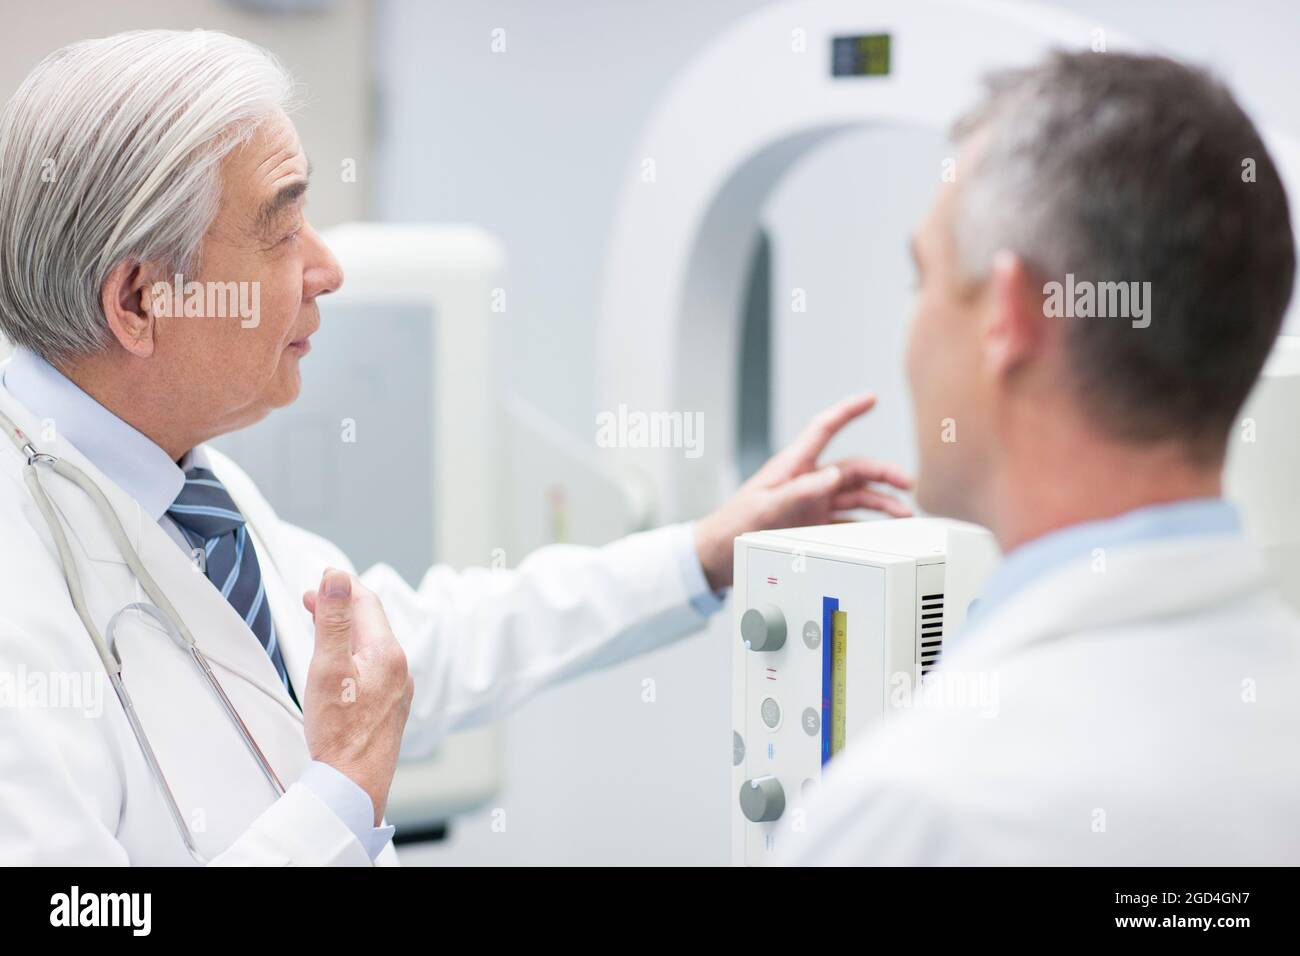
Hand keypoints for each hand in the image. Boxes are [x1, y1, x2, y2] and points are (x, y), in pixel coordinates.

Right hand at [301, 568, 412, 825]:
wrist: (354, 785)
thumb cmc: (340, 733)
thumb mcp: (328, 667)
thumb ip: (333, 620)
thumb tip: (337, 578)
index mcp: (388, 652)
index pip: (366, 602)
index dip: (341, 587)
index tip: (319, 581)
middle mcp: (400, 668)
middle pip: (371, 622)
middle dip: (343, 607)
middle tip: (312, 602)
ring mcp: (398, 688)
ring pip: (373, 646)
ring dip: (349, 631)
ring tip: (322, 627)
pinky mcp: (391, 706)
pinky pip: (376, 668)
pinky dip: (356, 655)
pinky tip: (340, 665)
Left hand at [694, 393, 912, 589]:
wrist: (718, 556)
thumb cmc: (735, 527)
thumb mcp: (766, 508)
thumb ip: (799, 491)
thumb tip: (833, 475)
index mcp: (792, 467)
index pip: (824, 430)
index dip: (848, 412)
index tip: (871, 399)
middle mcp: (807, 481)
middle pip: (853, 469)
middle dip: (882, 473)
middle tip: (907, 482)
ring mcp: (812, 504)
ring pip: (856, 496)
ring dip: (881, 502)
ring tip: (904, 514)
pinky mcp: (814, 525)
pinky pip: (848, 521)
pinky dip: (868, 525)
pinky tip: (883, 532)